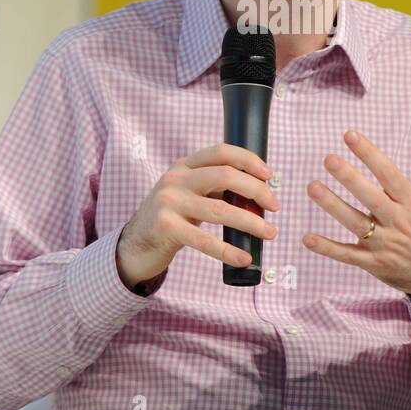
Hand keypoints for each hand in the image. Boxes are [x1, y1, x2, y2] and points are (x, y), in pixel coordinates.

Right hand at [116, 143, 279, 287]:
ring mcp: (168, 202)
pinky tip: (244, 258)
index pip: (221, 152)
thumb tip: (258, 192)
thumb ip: (213, 187)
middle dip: (256, 190)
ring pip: (221, 210)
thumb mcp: (187, 193)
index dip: (249, 160)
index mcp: (184, 166)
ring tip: (270, 233)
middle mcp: (175, 179)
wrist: (135, 244)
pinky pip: (205, 240)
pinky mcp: (166, 228)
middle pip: (225, 176)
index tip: (269, 175)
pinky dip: (228, 251)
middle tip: (275, 206)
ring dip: (251, 222)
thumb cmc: (171, 218)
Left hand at [303, 113, 410, 306]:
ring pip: (355, 223)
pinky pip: (347, 255)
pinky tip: (307, 238)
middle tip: (329, 159)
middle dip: (350, 179)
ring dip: (333, 206)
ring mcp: (385, 243)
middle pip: (371, 197)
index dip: (370, 155)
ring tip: (312, 187)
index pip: (389, 174)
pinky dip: (328, 249)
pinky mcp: (373, 262)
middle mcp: (398, 220)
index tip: (349, 135)